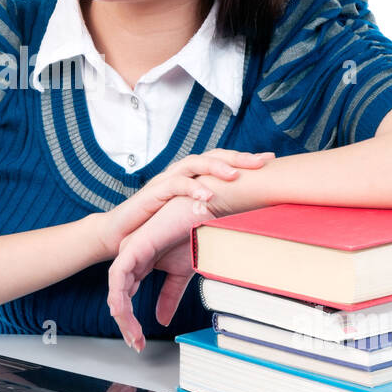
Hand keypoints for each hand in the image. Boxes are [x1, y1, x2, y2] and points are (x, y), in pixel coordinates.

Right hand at [97, 149, 271, 256]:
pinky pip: (174, 185)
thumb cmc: (156, 228)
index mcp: (192, 178)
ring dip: (216, 167)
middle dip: (239, 157)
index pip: (222, 161)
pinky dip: (191, 188)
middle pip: (213, 156)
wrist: (119, 235)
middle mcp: (180, 174)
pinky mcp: (152, 193)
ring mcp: (166, 181)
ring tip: (236, 175)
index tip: (271, 161)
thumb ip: (213, 215)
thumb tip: (247, 221)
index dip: (245, 159)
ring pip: (194, 163)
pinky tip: (207, 196)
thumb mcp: (189, 219)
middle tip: (264, 161)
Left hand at [107, 193, 213, 351]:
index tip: (140, 341)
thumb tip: (161, 319)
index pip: (128, 296)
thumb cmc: (195, 235)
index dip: (131, 321)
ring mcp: (131, 252)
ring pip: (116, 290)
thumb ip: (169, 296)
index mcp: (142, 263)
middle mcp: (133, 258)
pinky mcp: (134, 247)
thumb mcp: (180, 275)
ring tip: (132, 334)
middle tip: (135, 343)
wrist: (206, 215)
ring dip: (122, 314)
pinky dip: (118, 295)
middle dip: (125, 323)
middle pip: (119, 296)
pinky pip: (118, 276)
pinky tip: (122, 312)